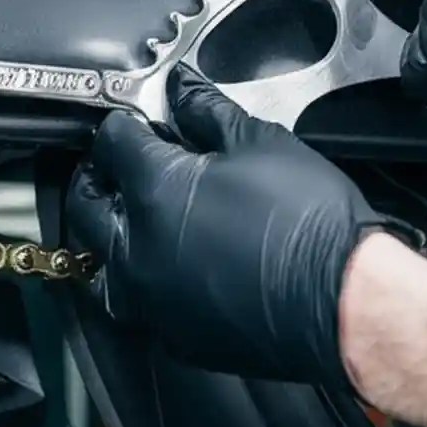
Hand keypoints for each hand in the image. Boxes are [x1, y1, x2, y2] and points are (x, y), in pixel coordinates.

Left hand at [66, 65, 388, 385]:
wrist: (342, 302)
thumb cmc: (310, 225)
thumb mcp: (261, 144)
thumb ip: (208, 112)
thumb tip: (184, 91)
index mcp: (154, 190)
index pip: (110, 142)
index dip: (126, 124)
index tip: (140, 123)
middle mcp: (137, 248)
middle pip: (84, 204)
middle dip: (100, 177)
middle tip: (127, 165)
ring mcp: (150, 299)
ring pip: (99, 263)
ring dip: (107, 235)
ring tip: (134, 219)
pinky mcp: (171, 335)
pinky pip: (136, 304)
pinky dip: (142, 280)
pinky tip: (171, 265)